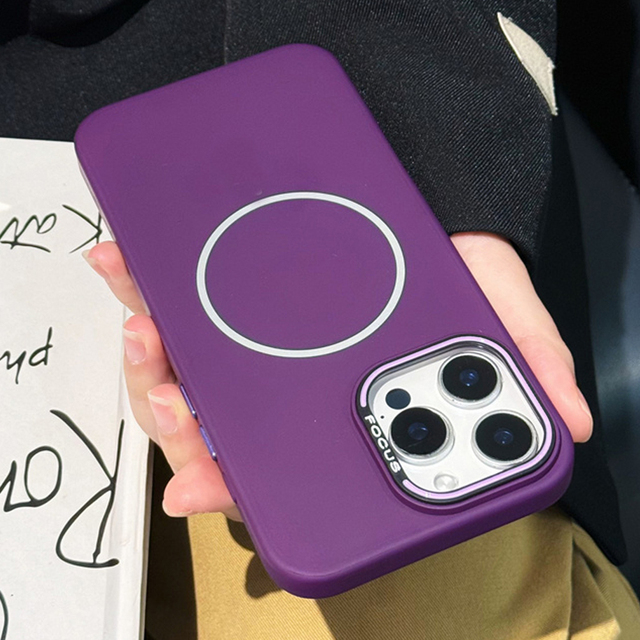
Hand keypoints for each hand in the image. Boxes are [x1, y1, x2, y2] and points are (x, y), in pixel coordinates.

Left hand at [83, 232, 590, 517]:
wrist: (423, 199)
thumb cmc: (454, 266)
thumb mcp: (499, 310)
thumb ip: (528, 361)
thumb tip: (568, 419)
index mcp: (345, 414)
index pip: (283, 474)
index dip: (235, 489)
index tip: (200, 488)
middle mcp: (294, 391)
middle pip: (215, 431)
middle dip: (179, 424)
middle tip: (171, 396)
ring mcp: (259, 343)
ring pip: (183, 372)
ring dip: (150, 359)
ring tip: (142, 325)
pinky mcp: (237, 295)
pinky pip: (177, 301)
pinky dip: (146, 287)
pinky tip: (128, 262)